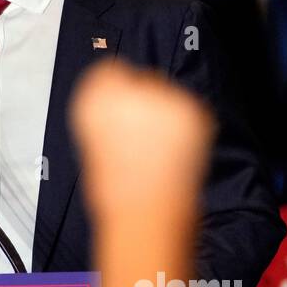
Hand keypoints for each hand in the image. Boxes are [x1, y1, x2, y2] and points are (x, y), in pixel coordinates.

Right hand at [72, 60, 213, 221]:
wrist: (146, 214)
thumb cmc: (116, 187)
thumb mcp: (93, 140)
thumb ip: (106, 111)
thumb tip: (120, 103)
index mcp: (96, 96)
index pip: (107, 72)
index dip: (114, 95)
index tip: (117, 110)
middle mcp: (130, 89)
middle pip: (139, 79)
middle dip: (142, 102)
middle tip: (138, 136)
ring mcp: (165, 98)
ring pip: (166, 92)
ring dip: (164, 113)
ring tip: (155, 148)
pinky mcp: (193, 111)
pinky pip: (187, 109)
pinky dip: (183, 126)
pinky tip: (172, 149)